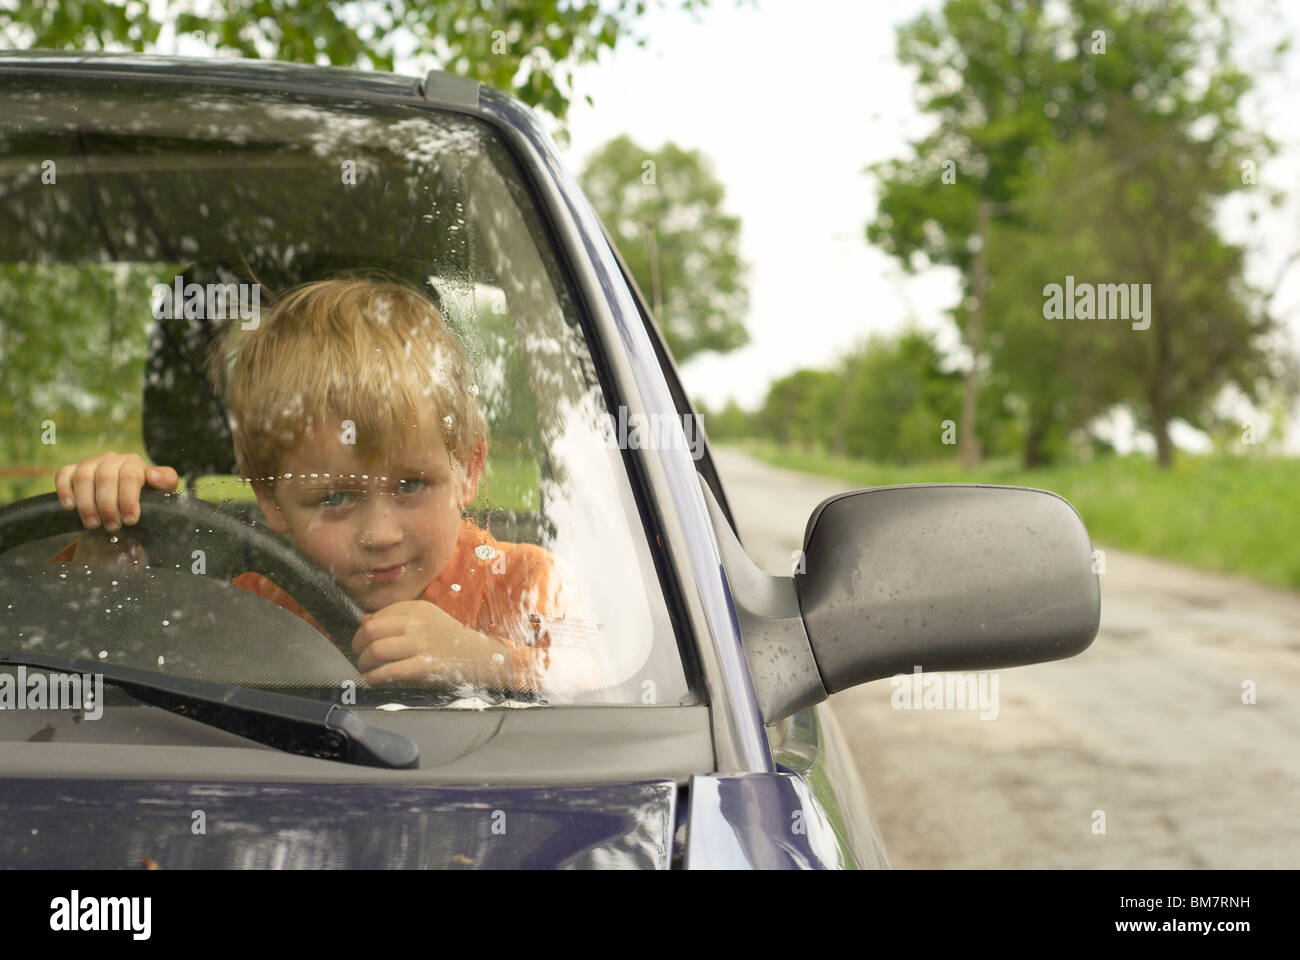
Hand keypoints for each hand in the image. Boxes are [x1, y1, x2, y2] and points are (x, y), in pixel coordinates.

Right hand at [54, 452, 177, 532]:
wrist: (124, 503)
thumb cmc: (145, 497)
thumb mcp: (160, 491)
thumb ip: (165, 481)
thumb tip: (153, 476)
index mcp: (134, 463)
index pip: (130, 477)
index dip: (129, 500)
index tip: (130, 520)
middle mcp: (112, 460)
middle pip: (106, 479)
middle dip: (108, 506)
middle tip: (112, 527)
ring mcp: (90, 463)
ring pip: (83, 478)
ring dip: (86, 504)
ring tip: (93, 524)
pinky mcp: (72, 470)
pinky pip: (63, 475)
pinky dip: (64, 491)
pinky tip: (70, 507)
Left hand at [352, 599, 512, 687]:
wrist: (478, 656)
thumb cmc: (448, 639)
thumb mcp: (425, 620)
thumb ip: (396, 620)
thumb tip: (364, 621)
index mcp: (417, 608)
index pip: (378, 615)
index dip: (364, 629)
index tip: (362, 641)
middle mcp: (418, 623)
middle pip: (371, 630)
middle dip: (357, 645)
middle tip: (358, 654)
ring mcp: (422, 645)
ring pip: (376, 650)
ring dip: (364, 662)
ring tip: (365, 668)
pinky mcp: (425, 666)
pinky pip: (389, 672)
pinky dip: (374, 677)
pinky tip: (373, 679)